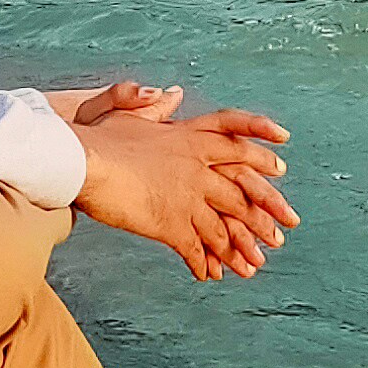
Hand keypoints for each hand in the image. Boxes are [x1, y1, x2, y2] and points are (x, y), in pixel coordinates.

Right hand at [66, 83, 298, 278]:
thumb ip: (155, 105)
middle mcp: (197, 165)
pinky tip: (209, 275)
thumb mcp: (128, 113)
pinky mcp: (171, 223)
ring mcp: (187, 195)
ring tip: (253, 266)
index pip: (235, 134)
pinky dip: (205, 264)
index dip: (261, 145)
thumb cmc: (99, 137)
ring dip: (240, 249)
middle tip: (284, 233)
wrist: (82, 162)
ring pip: (224, 226)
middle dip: (265, 214)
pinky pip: (196, 248)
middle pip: (243, 190)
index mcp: (189, 136)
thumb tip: (173, 92)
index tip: (282, 163)